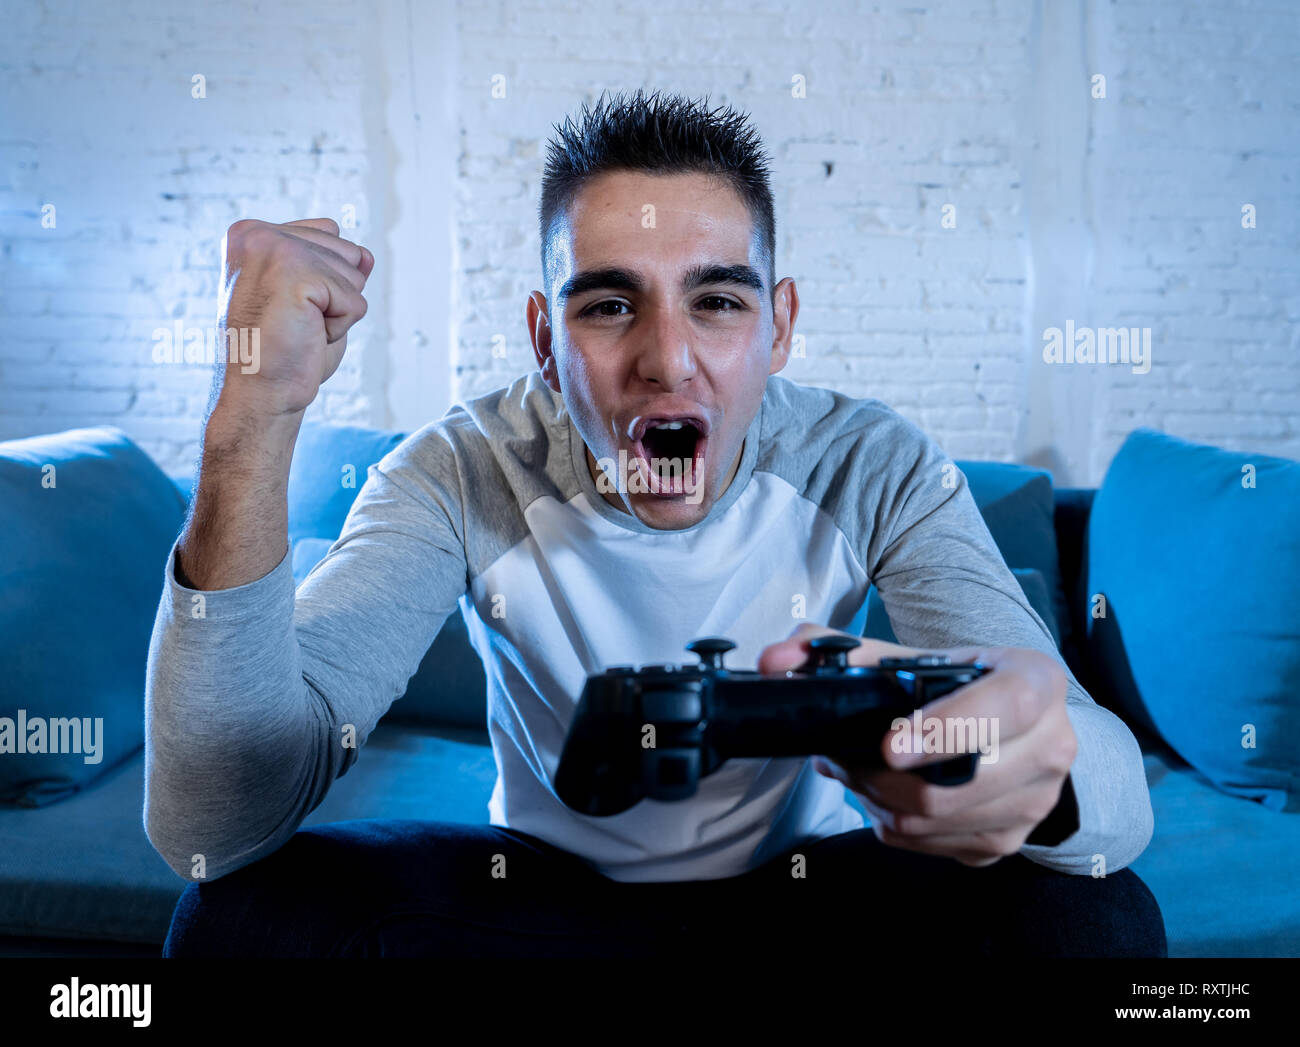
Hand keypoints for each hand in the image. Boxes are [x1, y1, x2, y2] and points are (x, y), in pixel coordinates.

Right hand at [215, 217, 374, 417]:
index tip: (288, 306)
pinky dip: (339, 327)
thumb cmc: (281, 351)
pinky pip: (355, 301)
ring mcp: (274, 250)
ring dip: (337, 311)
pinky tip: (305, 335)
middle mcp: (258, 234)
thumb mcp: (312, 299)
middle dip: (334, 294)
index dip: (324, 280)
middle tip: (295, 320)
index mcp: (252, 234)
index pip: (329, 234)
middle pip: (348, 252)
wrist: (260, 392)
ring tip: (298, 327)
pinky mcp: (296, 274)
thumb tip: (367, 256)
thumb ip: (335, 268)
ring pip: (355, 275)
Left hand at [757, 623, 1076, 866]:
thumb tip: (776, 662)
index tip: (890, 745)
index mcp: (1035, 683)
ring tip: (857, 770)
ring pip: (936, 822)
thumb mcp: (913, 655)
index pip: (1004, 708)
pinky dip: (894, 824)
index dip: (946, 729)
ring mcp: (1034, 802)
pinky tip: (884, 795)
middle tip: (843, 754)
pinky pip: (934, 847)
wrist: (1016, 726)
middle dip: (878, 774)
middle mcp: (1051, 746)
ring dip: (878, 800)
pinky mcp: (1010, 841)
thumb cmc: (959, 685)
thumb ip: (836, 649)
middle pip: (955, 785)